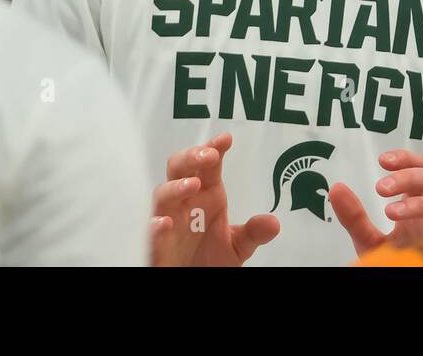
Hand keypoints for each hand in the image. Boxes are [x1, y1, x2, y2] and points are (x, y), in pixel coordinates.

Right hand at [150, 132, 279, 265]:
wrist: (194, 282)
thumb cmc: (210, 259)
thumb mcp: (238, 246)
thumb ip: (253, 233)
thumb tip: (272, 223)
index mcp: (206, 195)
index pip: (208, 165)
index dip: (214, 148)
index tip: (226, 139)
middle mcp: (185, 203)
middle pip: (179, 169)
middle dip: (191, 157)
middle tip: (208, 155)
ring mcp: (168, 220)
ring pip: (162, 195)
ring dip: (176, 187)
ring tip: (193, 185)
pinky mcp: (156, 244)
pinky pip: (150, 231)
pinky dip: (155, 226)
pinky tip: (165, 223)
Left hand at [328, 149, 422, 256]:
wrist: (406, 280)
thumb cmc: (395, 261)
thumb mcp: (368, 240)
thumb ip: (354, 217)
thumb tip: (335, 188)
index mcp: (419, 202)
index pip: (421, 168)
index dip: (405, 158)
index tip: (382, 160)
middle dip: (409, 176)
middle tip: (380, 188)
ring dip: (418, 201)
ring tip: (390, 211)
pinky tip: (403, 221)